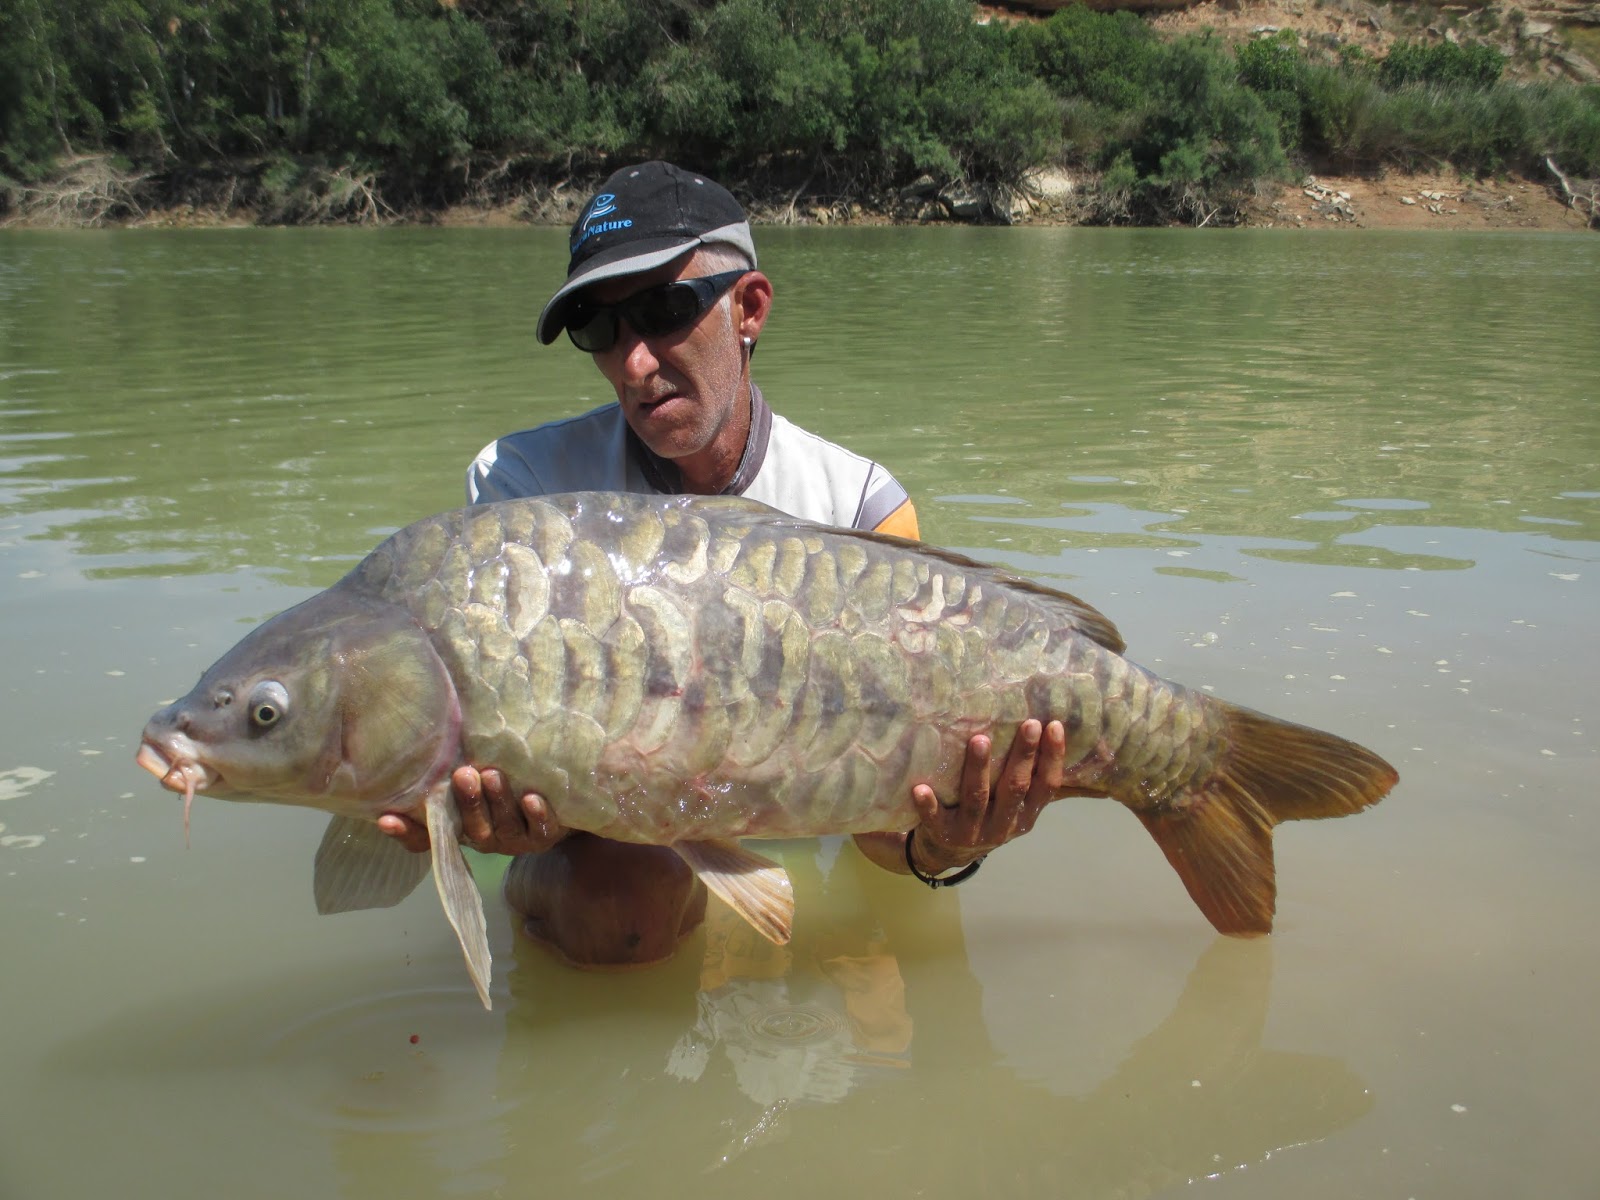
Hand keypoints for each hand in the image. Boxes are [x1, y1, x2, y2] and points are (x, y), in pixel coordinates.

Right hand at [377, 766, 566, 855]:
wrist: (559, 803)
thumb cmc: (507, 779)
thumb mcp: (477, 773)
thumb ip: (453, 761)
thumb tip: (431, 715)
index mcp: (460, 826)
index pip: (425, 836)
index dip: (406, 830)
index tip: (385, 818)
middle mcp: (484, 836)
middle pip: (470, 827)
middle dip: (466, 802)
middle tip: (463, 774)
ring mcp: (514, 840)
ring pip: (504, 826)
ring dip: (498, 801)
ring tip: (493, 775)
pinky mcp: (544, 837)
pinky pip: (540, 830)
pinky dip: (536, 815)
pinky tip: (532, 798)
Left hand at [908, 718, 1067, 874]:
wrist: (948, 853)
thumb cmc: (986, 814)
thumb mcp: (1011, 805)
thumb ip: (1024, 777)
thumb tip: (1043, 728)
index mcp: (1024, 816)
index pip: (1046, 786)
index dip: (1053, 758)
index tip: (1054, 725)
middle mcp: (1003, 826)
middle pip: (1015, 787)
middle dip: (1023, 756)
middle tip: (1029, 724)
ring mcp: (972, 832)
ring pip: (977, 798)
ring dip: (978, 769)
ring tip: (980, 741)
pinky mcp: (943, 834)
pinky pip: (935, 819)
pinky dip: (929, 805)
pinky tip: (920, 789)